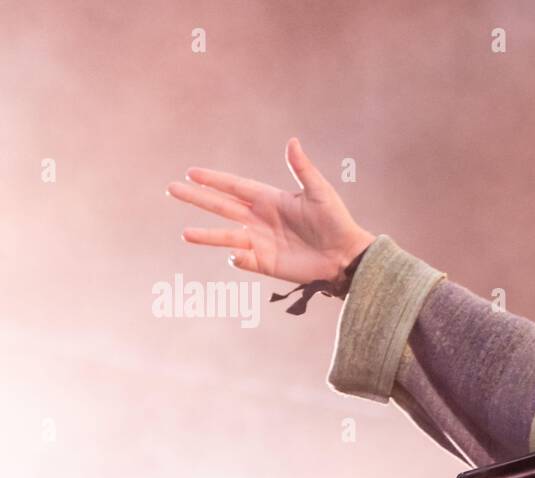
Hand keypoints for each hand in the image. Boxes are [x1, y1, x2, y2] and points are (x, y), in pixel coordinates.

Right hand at [166, 137, 374, 285]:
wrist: (347, 256)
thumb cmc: (337, 221)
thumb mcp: (320, 192)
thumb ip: (302, 169)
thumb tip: (292, 141)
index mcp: (269, 199)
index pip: (234, 186)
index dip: (214, 179)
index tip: (191, 172)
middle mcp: (260, 219)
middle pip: (222, 207)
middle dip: (197, 198)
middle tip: (171, 189)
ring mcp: (261, 242)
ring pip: (227, 236)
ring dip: (206, 235)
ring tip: (185, 234)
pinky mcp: (266, 263)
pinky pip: (245, 260)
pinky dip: (237, 258)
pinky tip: (232, 255)